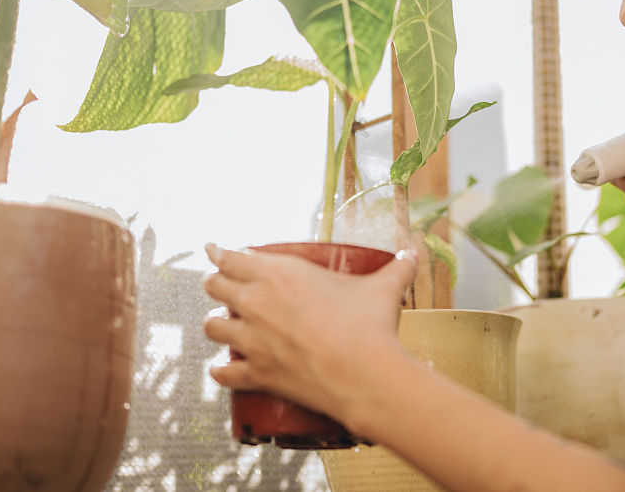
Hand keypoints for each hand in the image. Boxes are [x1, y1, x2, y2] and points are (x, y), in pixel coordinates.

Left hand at [202, 244, 417, 423]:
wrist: (363, 374)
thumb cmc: (369, 325)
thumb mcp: (384, 287)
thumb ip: (398, 268)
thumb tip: (413, 253)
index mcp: (278, 273)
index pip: (232, 257)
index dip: (220, 253)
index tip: (215, 251)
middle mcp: (256, 303)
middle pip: (214, 286)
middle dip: (216, 283)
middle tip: (221, 285)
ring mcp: (252, 341)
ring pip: (211, 327)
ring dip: (215, 324)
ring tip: (223, 325)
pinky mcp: (256, 374)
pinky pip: (223, 373)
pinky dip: (221, 371)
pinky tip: (221, 370)